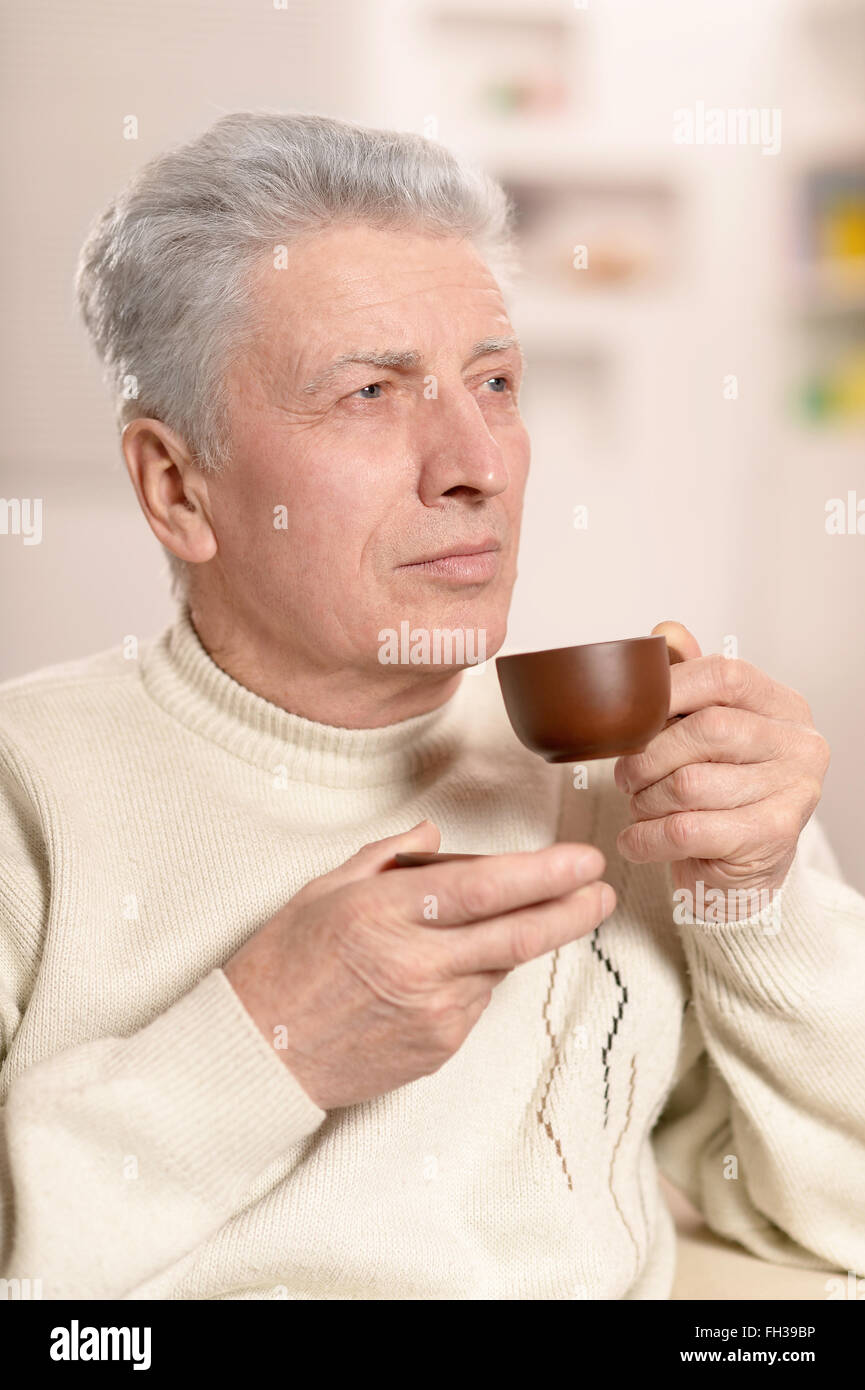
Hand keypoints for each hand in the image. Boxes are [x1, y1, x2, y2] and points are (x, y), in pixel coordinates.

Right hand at [223, 821, 614, 1109]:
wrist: (260, 1054)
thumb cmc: (284, 963)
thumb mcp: (324, 891)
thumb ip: (387, 857)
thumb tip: (433, 832)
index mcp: (385, 913)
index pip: (485, 889)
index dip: (544, 874)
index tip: (584, 860)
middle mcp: (417, 964)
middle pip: (518, 935)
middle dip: (572, 910)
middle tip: (604, 890)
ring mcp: (433, 1013)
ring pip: (500, 965)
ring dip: (514, 939)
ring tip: (494, 922)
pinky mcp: (440, 1048)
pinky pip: (478, 999)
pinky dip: (478, 974)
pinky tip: (449, 965)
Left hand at [613, 621, 829, 913]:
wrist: (744, 871)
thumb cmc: (722, 790)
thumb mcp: (707, 728)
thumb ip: (690, 680)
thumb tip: (667, 632)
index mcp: (784, 706)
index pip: (725, 675)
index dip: (669, 689)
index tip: (633, 714)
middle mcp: (800, 744)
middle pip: (706, 730)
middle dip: (649, 755)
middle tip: (626, 776)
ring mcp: (794, 791)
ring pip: (691, 784)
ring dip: (646, 800)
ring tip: (640, 806)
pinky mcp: (773, 837)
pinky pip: (687, 830)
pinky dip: (646, 837)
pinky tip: (636, 839)